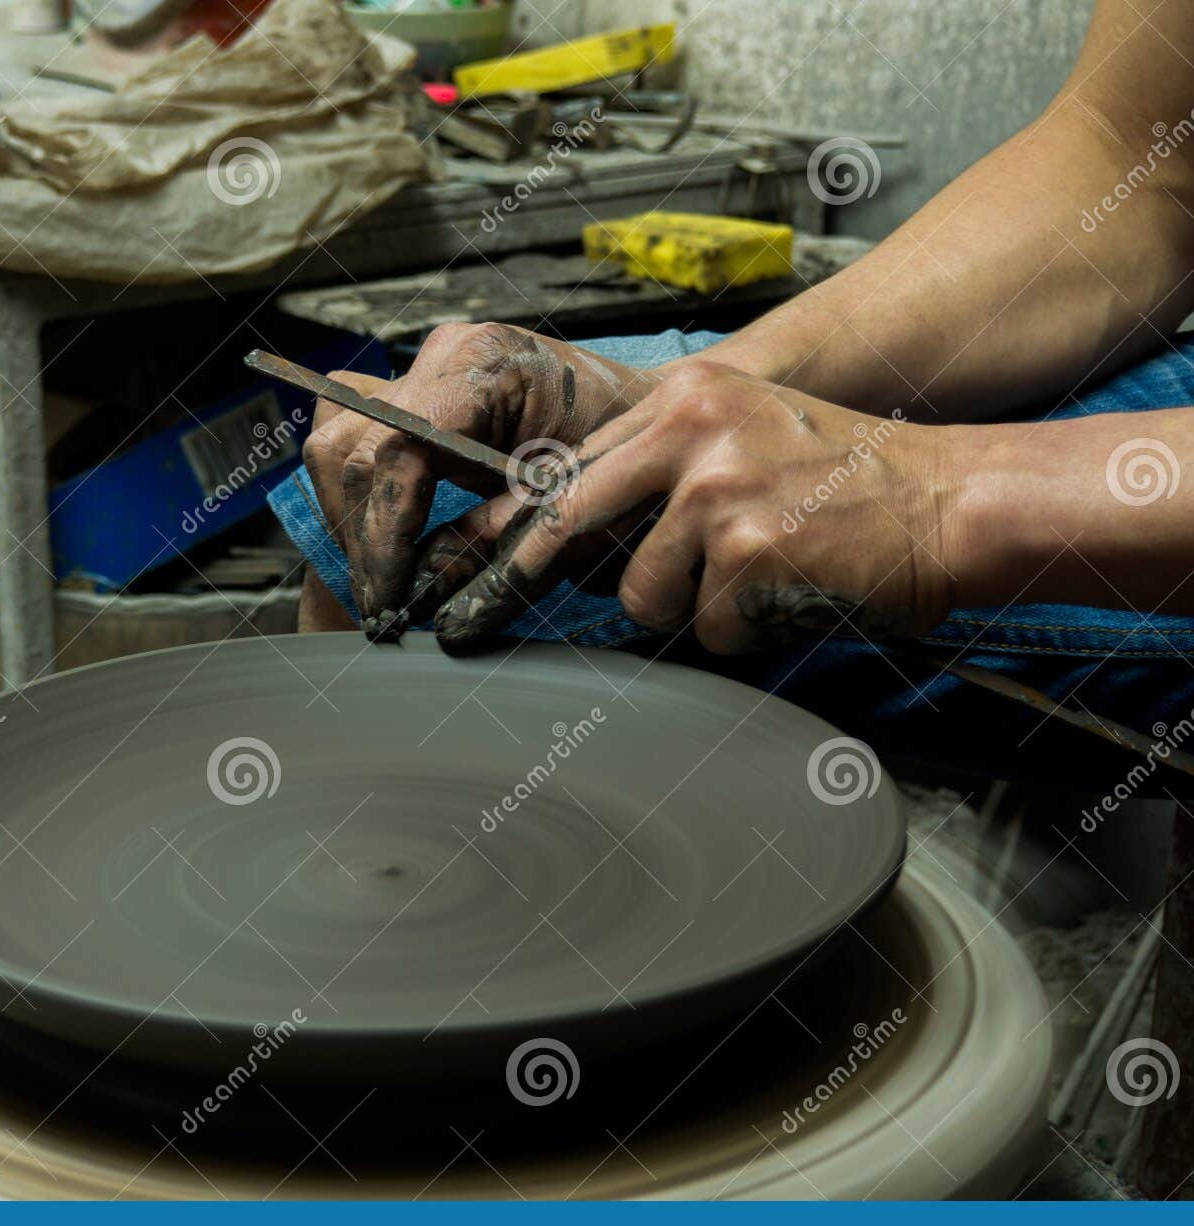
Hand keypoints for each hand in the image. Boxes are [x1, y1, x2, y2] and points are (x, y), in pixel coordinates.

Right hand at [301, 323, 659, 637]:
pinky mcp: (422, 389)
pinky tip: (386, 540)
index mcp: (484, 364)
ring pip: (337, 444)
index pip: (396, 451)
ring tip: (382, 581)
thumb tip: (423, 588)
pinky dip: (361, 495)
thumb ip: (492, 539)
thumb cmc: (634, 452)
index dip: (383, 533)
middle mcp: (444, 353)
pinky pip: (355, 436)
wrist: (662, 412)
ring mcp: (428, 367)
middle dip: (361, 539)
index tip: (389, 595)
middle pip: (352, 451)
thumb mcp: (568, 502)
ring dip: (352, 520)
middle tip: (382, 605)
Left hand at [429, 358, 966, 653]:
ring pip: (642, 593)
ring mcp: (719, 489)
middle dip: (525, 577)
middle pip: (568, 521)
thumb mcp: (746, 434)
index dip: (519, 524)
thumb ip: (663, 466)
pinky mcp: (749, 550)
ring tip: (754, 578)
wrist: (952, 502)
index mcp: (686, 398)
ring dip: (687, 607)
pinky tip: (791, 593)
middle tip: (474, 618)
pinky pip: (708, 625)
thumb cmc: (852, 478)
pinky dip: (745, 628)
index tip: (472, 564)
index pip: (572, 467)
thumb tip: (570, 528)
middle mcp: (693, 433)